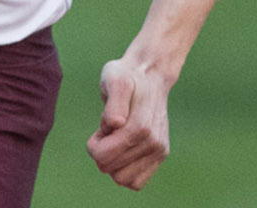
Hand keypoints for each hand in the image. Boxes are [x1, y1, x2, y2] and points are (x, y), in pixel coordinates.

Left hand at [86, 58, 170, 189]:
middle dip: (103, 151)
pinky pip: (136, 182)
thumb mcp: (115, 79)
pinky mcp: (161, 155)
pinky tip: (127, 148)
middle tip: (112, 129)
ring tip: (120, 137)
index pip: (103, 157)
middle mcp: (154, 142)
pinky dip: (126, 169)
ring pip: (122, 179)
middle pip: (109, 169)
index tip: (104, 125)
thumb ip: (115, 101)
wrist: (150, 74)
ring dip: (115, 161)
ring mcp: (159, 150)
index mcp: (141, 128)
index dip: (95, 143)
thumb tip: (115, 123)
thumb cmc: (127, 76)